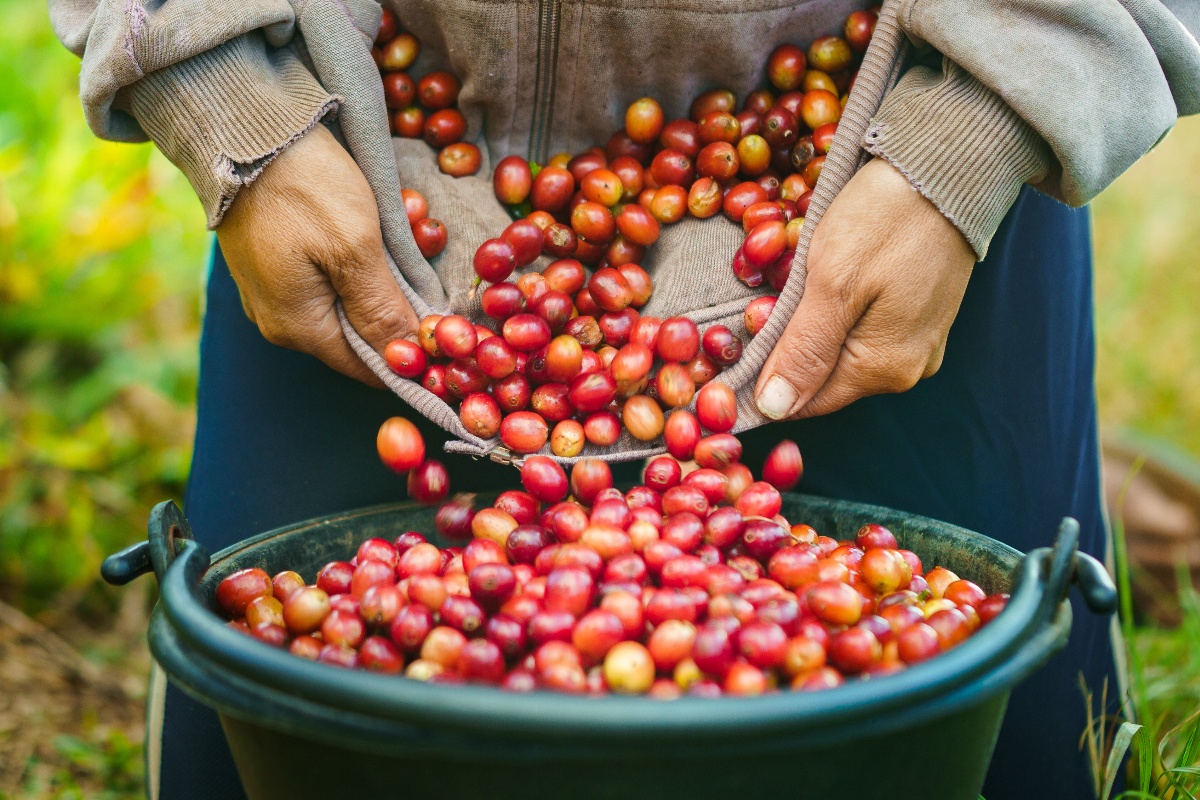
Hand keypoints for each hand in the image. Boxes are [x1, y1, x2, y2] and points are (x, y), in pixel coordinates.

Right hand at [217, 124, 417, 385]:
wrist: (241, 126)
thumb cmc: (304, 186)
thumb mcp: (355, 248)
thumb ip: (381, 309)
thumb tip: (408, 361)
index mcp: (297, 328)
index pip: (367, 368)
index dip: (410, 359)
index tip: (450, 342)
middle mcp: (277, 321)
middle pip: (356, 340)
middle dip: (397, 320)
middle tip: (437, 293)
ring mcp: (270, 292)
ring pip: (343, 308)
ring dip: (379, 291)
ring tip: (410, 262)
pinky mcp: (271, 263)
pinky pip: (325, 282)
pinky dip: (356, 270)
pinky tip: (378, 246)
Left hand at [754, 158, 974, 419]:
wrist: (950, 166)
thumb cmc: (885, 219)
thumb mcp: (832, 283)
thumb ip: (803, 350)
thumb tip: (774, 409)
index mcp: (884, 370)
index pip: (805, 402)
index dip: (764, 384)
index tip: (729, 360)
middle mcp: (908, 369)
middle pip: (824, 378)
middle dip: (788, 350)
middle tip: (760, 306)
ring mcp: (920, 342)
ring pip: (842, 351)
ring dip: (810, 328)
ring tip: (794, 284)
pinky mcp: (922, 315)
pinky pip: (864, 328)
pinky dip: (836, 311)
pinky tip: (827, 279)